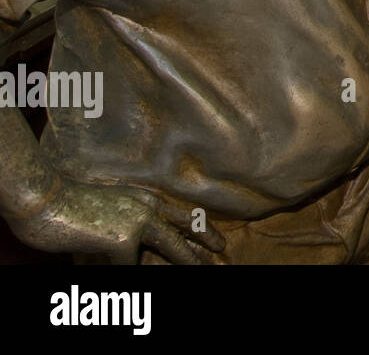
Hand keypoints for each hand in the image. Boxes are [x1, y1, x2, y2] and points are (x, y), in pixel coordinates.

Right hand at [6, 176, 225, 264]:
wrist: (45, 198)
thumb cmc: (69, 205)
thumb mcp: (108, 211)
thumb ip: (130, 224)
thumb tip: (141, 250)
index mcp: (144, 199)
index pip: (180, 216)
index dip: (200, 229)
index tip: (218, 242)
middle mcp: (147, 208)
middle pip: (184, 229)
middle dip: (204, 245)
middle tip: (222, 254)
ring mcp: (138, 222)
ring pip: (171, 247)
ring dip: (186, 260)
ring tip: (200, 269)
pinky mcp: (124, 240)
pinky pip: (129, 267)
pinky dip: (120, 272)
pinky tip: (112, 267)